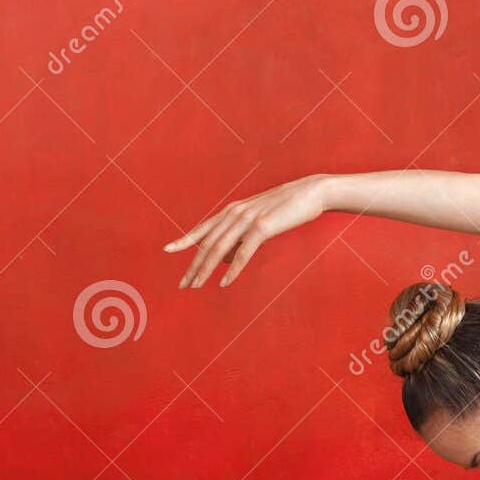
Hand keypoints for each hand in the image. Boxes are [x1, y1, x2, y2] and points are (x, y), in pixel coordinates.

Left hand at [164, 175, 326, 287]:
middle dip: (193, 265)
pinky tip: (224, 283)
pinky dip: (232, 269)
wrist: (311, 192)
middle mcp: (234, 213)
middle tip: (183, 284)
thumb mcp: (260, 221)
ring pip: (219, 249)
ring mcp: (247, 220)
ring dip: (205, 270)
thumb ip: (242, 236)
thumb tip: (226, 258)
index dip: (184, 240)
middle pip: (207, 243)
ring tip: (195, 286)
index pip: (203, 228)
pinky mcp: (262, 227)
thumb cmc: (288, 207)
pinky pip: (243, 253)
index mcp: (232, 211)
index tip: (167, 250)